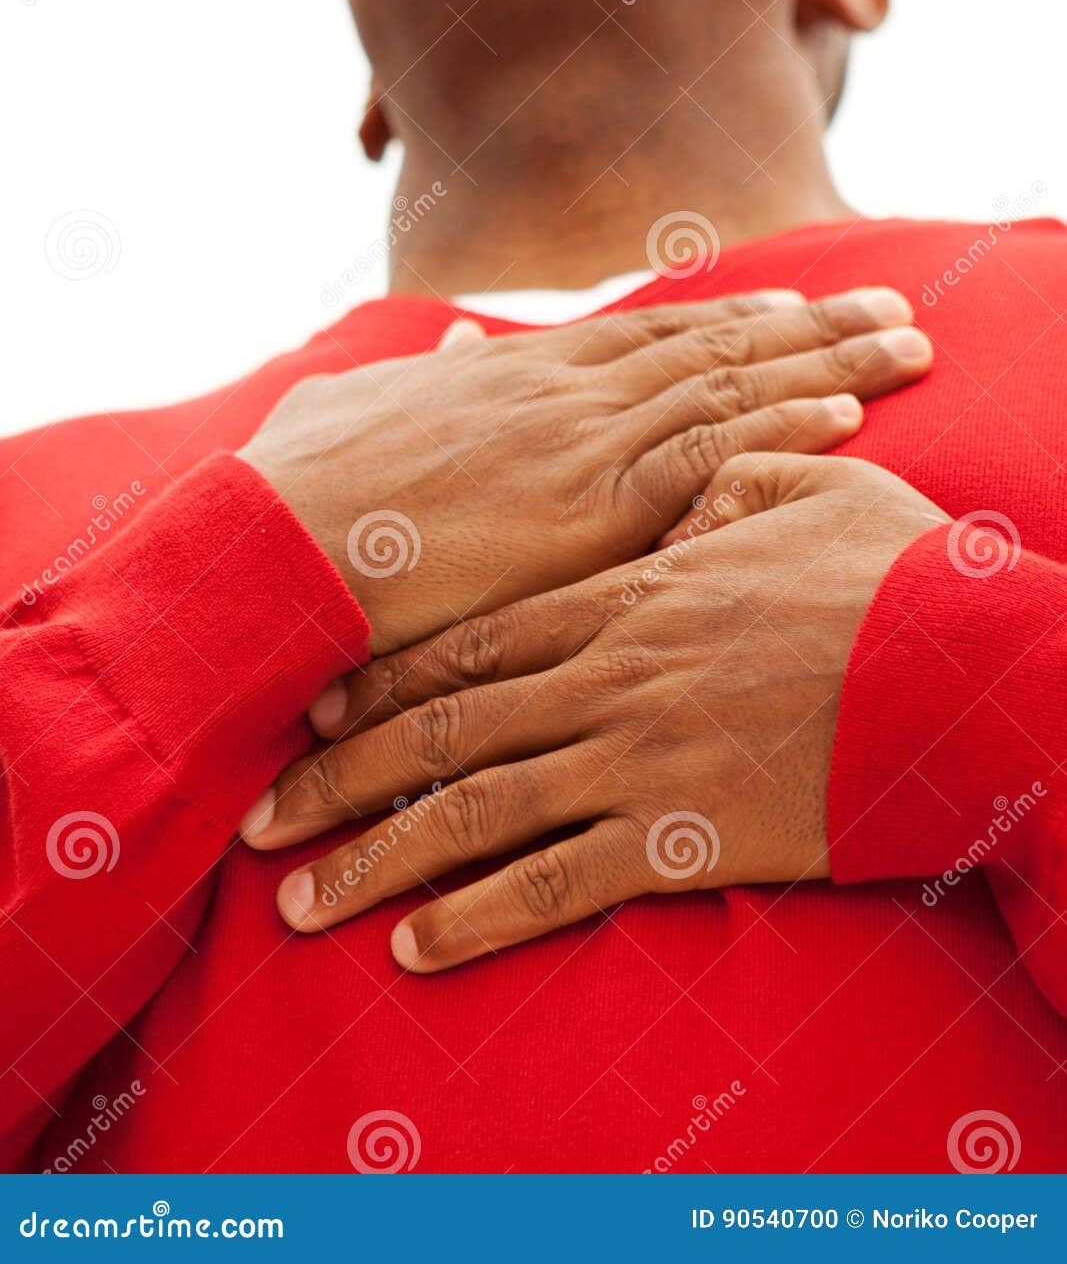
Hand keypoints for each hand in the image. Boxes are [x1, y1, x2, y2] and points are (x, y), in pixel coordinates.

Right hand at [238, 288, 930, 653]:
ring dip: (829, 362)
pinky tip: (848, 415)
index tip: (801, 303)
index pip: (656, 334)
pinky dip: (781, 431)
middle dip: (815, 325)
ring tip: (910, 345)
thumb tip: (456, 339)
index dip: (738, 319)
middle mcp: (563, 390)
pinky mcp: (583, 506)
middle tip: (897, 306)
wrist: (270, 539)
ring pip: (732, 387)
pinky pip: (707, 457)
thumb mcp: (361, 406)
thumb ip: (425, 370)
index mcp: (518, 373)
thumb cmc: (303, 487)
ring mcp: (579, 440)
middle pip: (718, 346)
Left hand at [240, 451, 946, 966]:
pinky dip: (478, 918)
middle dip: (341, 777)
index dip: (384, 681)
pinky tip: (416, 949)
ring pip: (472, 811)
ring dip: (376, 861)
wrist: (969, 670)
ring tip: (303, 905)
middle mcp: (606, 674)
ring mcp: (635, 754)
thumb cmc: (896, 581)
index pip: (474, 641)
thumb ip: (732, 482)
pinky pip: (555, 884)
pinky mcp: (680, 834)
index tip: (316, 712)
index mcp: (626, 594)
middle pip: (443, 728)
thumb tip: (698, 478)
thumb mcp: (809, 492)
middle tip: (266, 818)